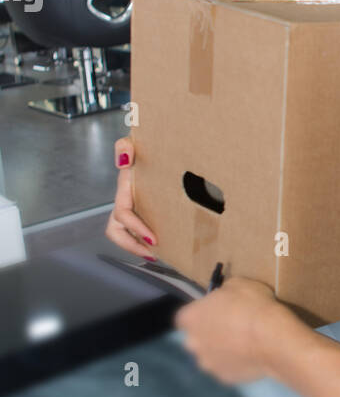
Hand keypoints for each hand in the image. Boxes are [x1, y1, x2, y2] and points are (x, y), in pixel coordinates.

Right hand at [105, 136, 158, 257]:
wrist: (162, 147)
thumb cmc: (148, 147)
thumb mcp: (134, 142)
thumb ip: (124, 146)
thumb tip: (124, 160)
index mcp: (125, 187)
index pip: (122, 213)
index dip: (134, 228)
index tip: (152, 238)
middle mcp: (125, 200)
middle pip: (116, 231)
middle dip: (131, 245)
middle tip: (152, 252)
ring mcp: (133, 207)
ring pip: (123, 234)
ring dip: (136, 247)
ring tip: (156, 254)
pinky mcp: (144, 212)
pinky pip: (138, 232)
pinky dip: (147, 241)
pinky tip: (166, 246)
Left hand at [175, 277, 281, 383]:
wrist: (272, 338)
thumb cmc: (252, 305)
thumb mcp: (237, 285)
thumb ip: (223, 294)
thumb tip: (224, 301)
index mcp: (190, 318)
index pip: (184, 317)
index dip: (200, 314)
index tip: (215, 312)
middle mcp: (193, 343)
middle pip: (194, 339)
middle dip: (207, 335)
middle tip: (230, 328)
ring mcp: (208, 363)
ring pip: (209, 357)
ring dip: (220, 351)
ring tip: (242, 345)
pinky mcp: (224, 378)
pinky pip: (227, 368)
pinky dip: (235, 364)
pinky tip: (251, 356)